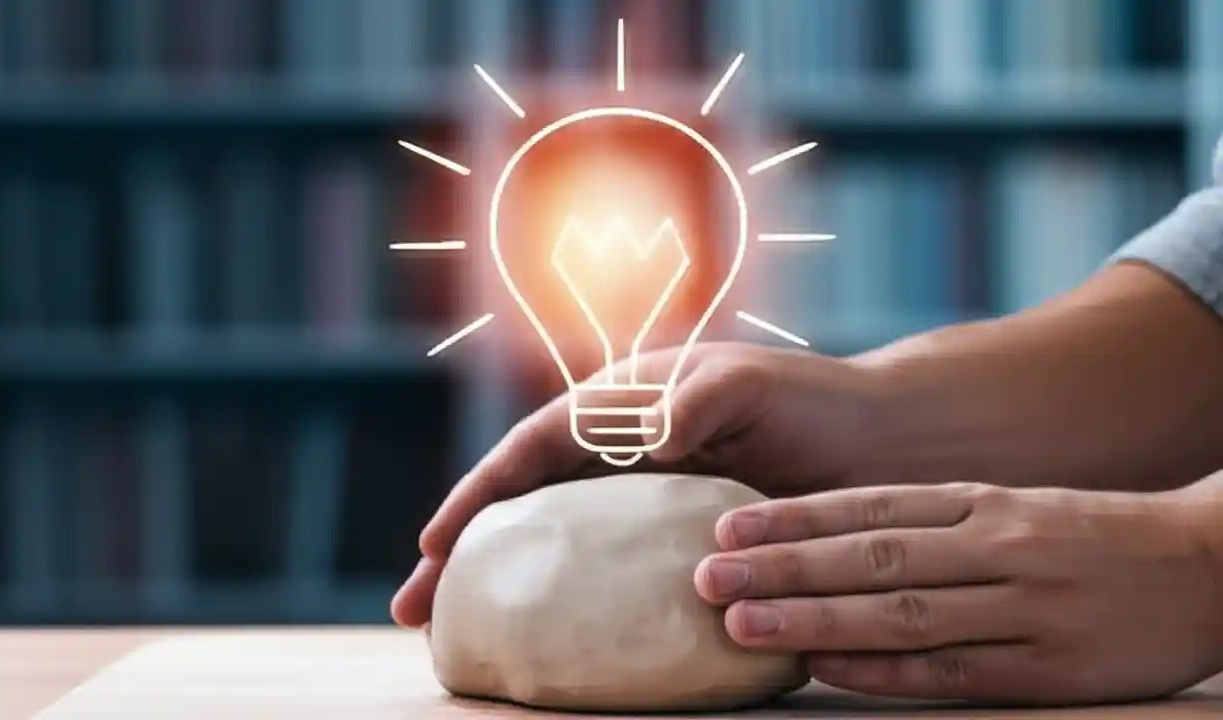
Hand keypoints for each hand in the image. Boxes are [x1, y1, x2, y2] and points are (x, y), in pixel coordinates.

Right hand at [391, 342, 884, 626]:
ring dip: (504, 586)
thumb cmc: (816, 405)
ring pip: (557, 546)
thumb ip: (690, 403)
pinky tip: (550, 644)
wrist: (888, 447)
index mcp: (624, 406)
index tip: (435, 544)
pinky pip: (609, 579)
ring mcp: (646, 504)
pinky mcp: (679, 545)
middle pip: (524, 506)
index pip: (530, 452)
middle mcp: (621, 456)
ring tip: (456, 636)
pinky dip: (569, 607)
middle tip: (415, 610)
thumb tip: (644, 436)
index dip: (478, 496)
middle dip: (465, 553)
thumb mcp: (747, 387)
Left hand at [695, 478, 1222, 702]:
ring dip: (815, 617)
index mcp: (982, 500)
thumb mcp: (1012, 505)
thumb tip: (834, 536)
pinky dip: (883, 671)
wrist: (1207, 564)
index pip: (868, 506)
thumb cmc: (1089, 536)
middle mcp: (994, 544)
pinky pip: (952, 668)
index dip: (791, 518)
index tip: (724, 525)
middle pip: (870, 557)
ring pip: (901, 613)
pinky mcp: (1052, 668)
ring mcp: (1024, 606)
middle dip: (782, 566)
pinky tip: (826, 668)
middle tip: (706, 576)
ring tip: (744, 623)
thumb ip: (932, 517)